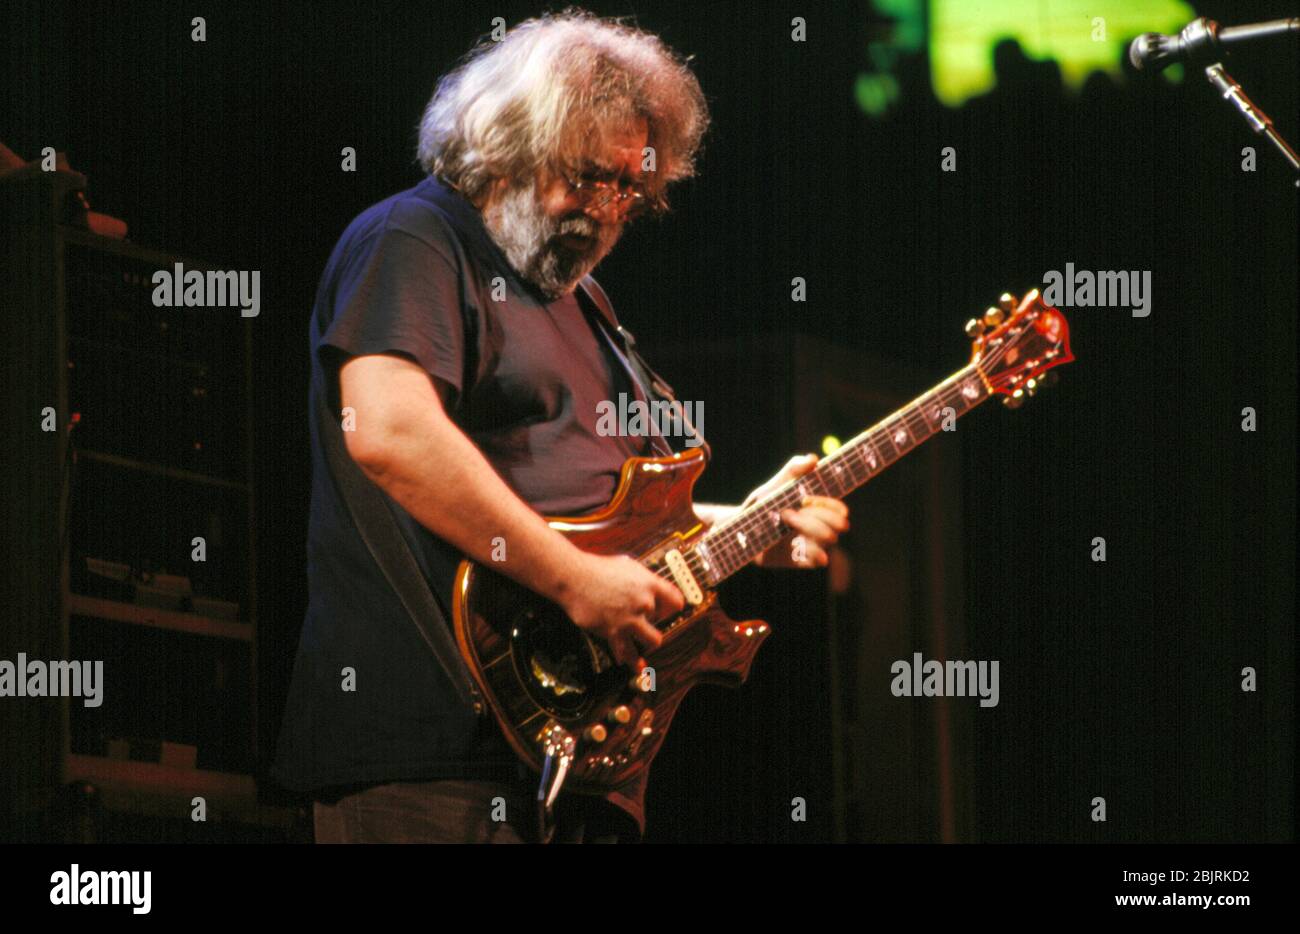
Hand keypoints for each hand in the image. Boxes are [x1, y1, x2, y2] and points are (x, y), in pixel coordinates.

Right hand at [557, 552, 682, 666]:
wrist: (573, 576)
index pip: (675, 600)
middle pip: (663, 621)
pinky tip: (633, 665)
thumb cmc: (596, 568)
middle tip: (648, 623)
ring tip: (645, 643)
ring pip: (652, 640)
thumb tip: (647, 584)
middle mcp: (643, 602)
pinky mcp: (613, 631)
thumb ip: (641, 578)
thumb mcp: (627, 565)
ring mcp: (629, 618)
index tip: (670, 611)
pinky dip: (630, 660)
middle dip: (656, 623)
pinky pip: (627, 652)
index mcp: (648, 583)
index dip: (673, 607)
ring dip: (648, 642)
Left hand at [746, 454, 849, 568]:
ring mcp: (810, 545)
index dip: (829, 504)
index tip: (806, 498)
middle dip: (819, 515)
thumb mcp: (775, 486)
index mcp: (817, 511)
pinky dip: (815, 553)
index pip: (839, 510)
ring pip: (830, 539)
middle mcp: (818, 529)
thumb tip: (813, 459)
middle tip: (791, 510)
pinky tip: (799, 544)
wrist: (739, 529)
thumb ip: (793, 470)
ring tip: (785, 519)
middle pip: (839, 525)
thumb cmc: (761, 505)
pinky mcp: (799, 561)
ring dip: (810, 527)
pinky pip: (817, 561)